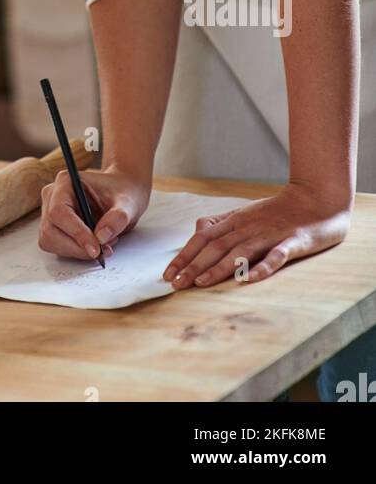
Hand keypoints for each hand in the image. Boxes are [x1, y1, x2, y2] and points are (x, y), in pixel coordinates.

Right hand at [39, 165, 149, 259]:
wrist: (122, 194)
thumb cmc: (122, 192)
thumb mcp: (128, 203)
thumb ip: (117, 218)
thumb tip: (101, 237)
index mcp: (66, 182)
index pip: (59, 211)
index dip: (75, 232)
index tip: (95, 249)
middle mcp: (53, 196)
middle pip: (50, 230)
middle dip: (76, 247)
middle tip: (102, 251)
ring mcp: (50, 212)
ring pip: (50, 241)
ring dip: (77, 251)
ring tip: (102, 245)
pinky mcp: (54, 227)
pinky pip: (57, 247)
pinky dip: (76, 251)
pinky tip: (94, 244)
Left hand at [163, 182, 351, 288]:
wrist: (316, 200)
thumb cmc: (278, 211)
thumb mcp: (245, 214)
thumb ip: (222, 223)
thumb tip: (197, 231)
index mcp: (236, 221)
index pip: (203, 238)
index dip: (185, 256)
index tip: (167, 274)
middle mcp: (248, 227)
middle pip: (217, 247)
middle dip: (194, 266)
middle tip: (175, 284)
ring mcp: (270, 235)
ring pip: (240, 252)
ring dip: (219, 268)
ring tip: (201, 282)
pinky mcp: (293, 243)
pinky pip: (276, 256)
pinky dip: (262, 267)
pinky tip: (248, 278)